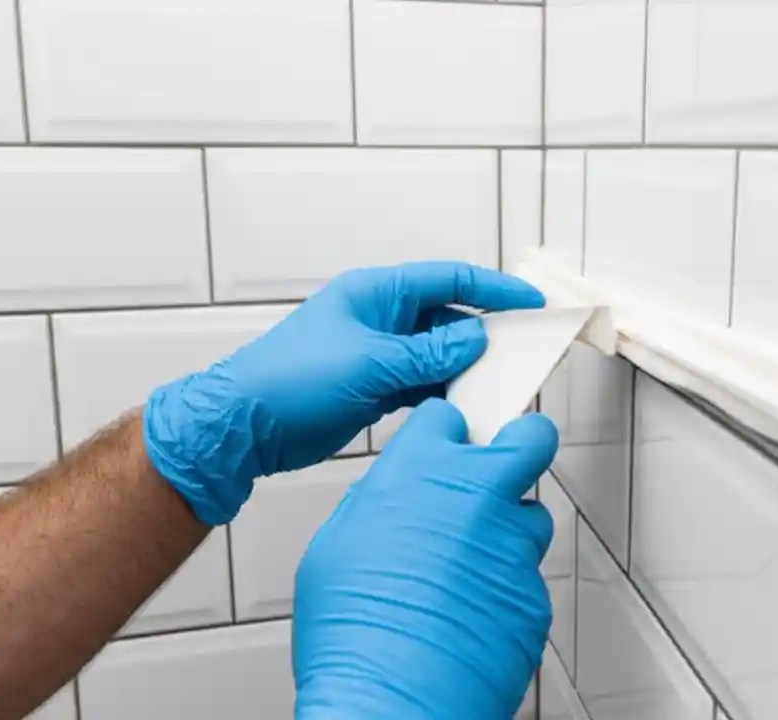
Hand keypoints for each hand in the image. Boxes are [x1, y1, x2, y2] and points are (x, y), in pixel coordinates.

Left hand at [142, 262, 544, 524]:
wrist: (244, 427)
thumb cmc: (292, 381)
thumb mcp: (370, 364)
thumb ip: (429, 354)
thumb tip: (477, 339)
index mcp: (377, 293)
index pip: (449, 279)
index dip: (495, 289)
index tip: (533, 302)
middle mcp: (381, 318)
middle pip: (449, 318)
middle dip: (485, 335)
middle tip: (524, 354)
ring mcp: (378, 354)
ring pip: (438, 356)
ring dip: (466, 371)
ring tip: (500, 389)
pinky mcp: (373, 388)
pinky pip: (422, 384)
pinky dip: (445, 395)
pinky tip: (466, 409)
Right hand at [292, 399, 556, 719]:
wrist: (390, 699)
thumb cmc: (350, 632)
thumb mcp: (336, 545)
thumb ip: (378, 503)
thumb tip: (395, 496)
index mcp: (420, 471)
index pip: (449, 417)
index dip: (447, 432)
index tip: (448, 445)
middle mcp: (476, 496)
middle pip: (530, 438)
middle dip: (523, 442)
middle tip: (508, 461)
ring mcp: (512, 545)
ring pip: (530, 516)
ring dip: (508, 532)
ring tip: (468, 569)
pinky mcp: (533, 593)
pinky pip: (526, 579)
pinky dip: (504, 591)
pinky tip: (470, 614)